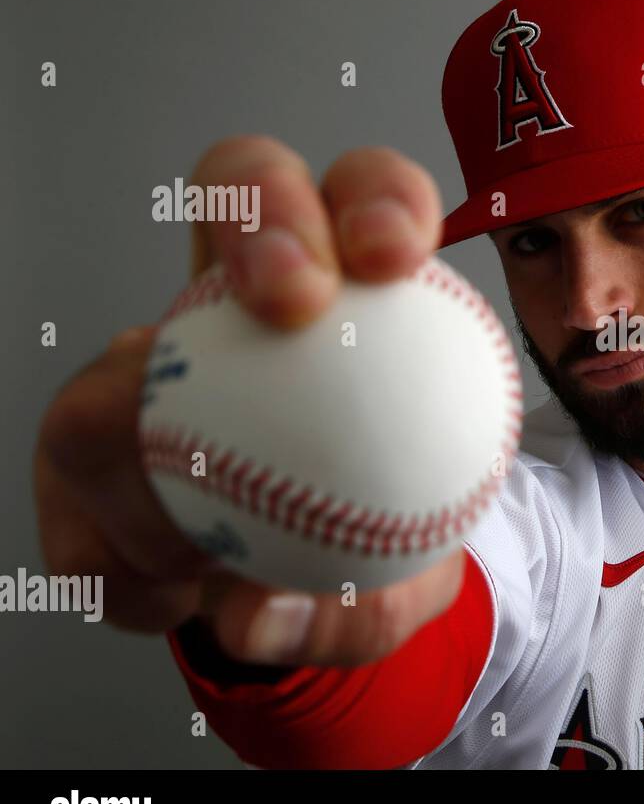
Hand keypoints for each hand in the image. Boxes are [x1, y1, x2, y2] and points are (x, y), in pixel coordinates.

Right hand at [35, 136, 466, 666]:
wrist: (299, 583)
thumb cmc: (377, 543)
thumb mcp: (411, 579)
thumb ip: (366, 600)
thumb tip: (264, 613)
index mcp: (354, 294)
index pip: (365, 194)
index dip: (376, 196)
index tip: (391, 258)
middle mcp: (240, 303)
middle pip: (235, 190)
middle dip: (260, 219)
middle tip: (295, 305)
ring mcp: (146, 362)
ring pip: (107, 388)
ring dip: (152, 491)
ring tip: (208, 561)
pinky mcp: (81, 446)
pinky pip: (72, 502)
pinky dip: (121, 570)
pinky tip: (174, 597)